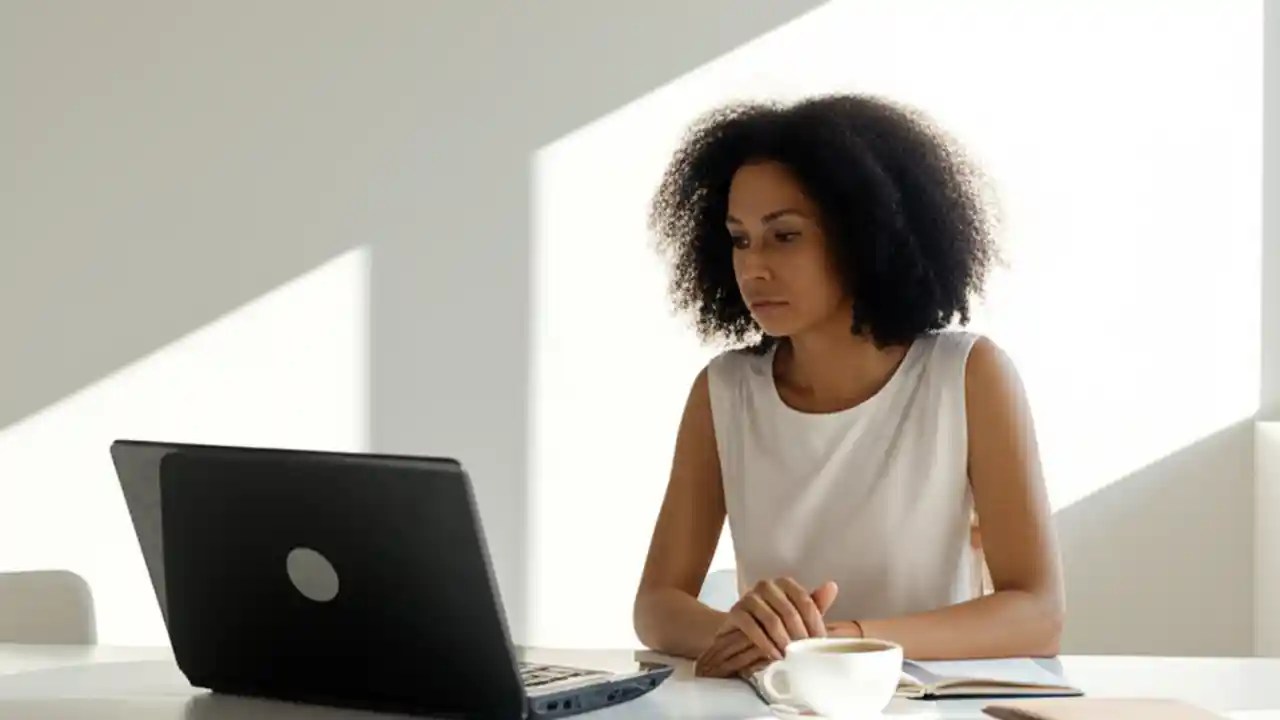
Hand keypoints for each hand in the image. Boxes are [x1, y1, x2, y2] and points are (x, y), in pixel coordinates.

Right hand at [695, 579, 837, 677]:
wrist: (739, 631)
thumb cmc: (772, 622)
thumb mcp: (795, 614)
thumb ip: (813, 604)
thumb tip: (832, 586)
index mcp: (784, 583)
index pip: (805, 601)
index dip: (814, 623)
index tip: (819, 643)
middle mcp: (766, 585)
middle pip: (789, 611)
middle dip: (800, 636)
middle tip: (806, 654)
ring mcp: (749, 597)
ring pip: (772, 620)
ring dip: (783, 641)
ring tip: (790, 657)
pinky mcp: (736, 611)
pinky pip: (752, 628)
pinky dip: (766, 644)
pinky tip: (774, 655)